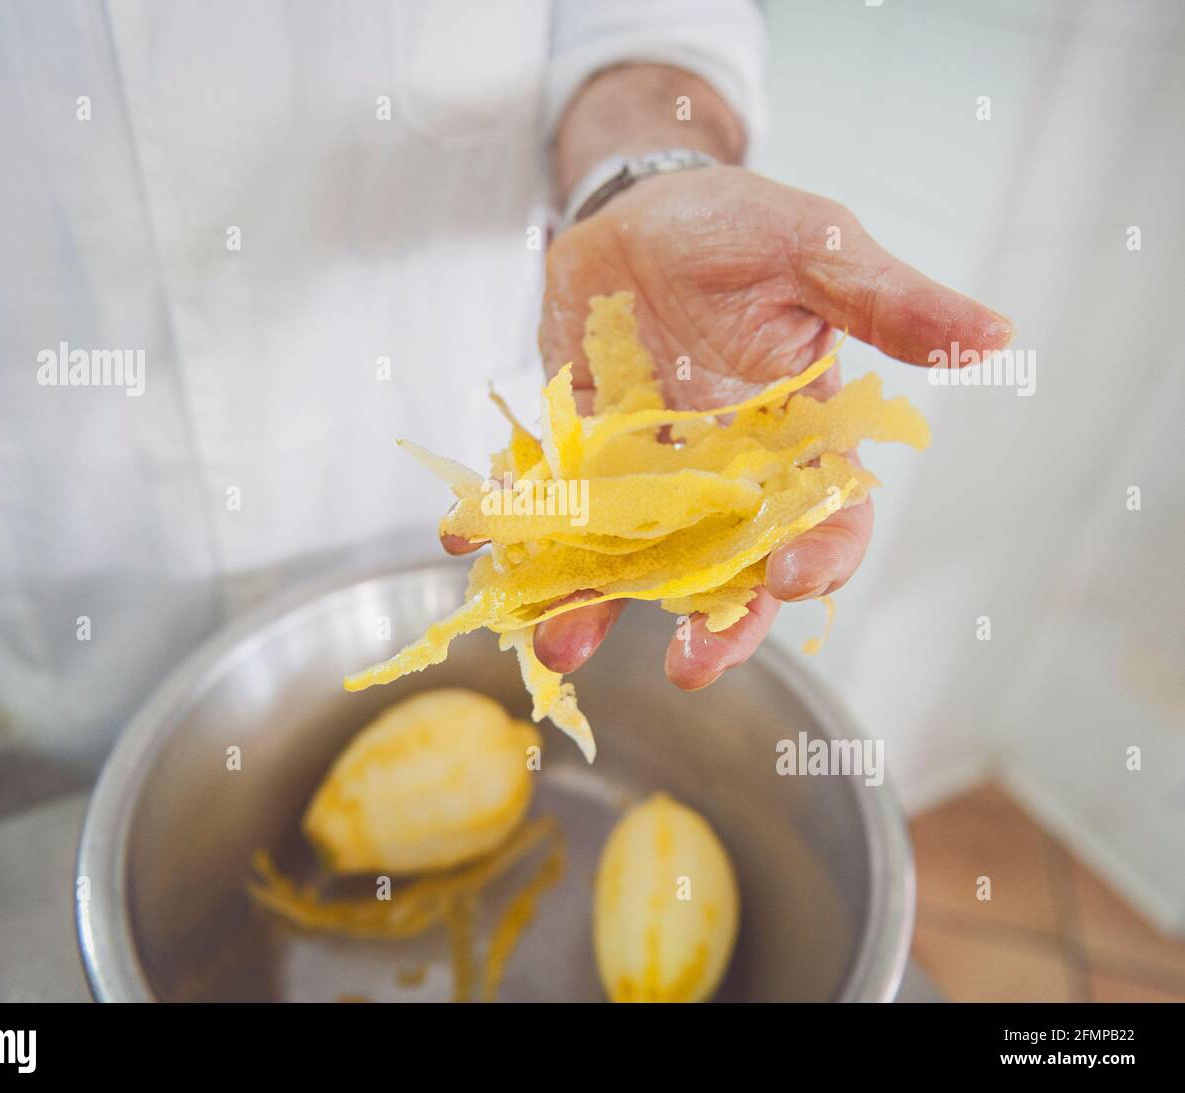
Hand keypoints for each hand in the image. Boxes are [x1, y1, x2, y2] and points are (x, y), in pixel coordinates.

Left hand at [452, 166, 1011, 687]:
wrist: (634, 211)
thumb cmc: (737, 225)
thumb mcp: (814, 250)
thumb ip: (888, 302)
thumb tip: (994, 336)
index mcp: (798, 443)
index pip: (827, 522)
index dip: (818, 559)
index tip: (793, 580)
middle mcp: (722, 480)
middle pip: (729, 571)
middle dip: (713, 622)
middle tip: (690, 666)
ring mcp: (642, 479)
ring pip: (630, 563)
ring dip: (595, 605)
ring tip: (558, 640)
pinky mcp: (573, 461)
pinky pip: (542, 508)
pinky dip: (504, 528)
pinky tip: (465, 542)